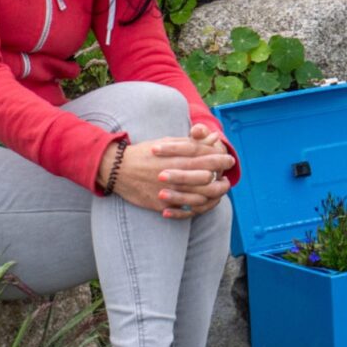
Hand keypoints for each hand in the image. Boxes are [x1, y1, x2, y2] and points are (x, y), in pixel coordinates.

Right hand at [110, 126, 235, 217]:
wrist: (117, 169)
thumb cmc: (146, 153)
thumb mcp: (169, 142)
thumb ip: (193, 142)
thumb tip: (214, 136)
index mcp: (177, 158)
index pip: (206, 158)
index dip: (221, 159)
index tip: (229, 159)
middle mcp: (174, 175)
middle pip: (206, 178)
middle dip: (221, 177)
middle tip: (228, 178)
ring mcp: (168, 192)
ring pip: (198, 196)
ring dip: (213, 194)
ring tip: (220, 190)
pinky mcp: (161, 205)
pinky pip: (184, 210)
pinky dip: (196, 207)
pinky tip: (204, 202)